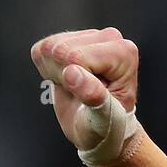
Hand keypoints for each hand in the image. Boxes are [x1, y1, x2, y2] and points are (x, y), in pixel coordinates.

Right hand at [30, 27, 139, 149]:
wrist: (100, 130)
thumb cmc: (106, 127)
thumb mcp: (102, 120)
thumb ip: (92, 96)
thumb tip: (71, 72)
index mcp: (124, 52)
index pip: (76, 58)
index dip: (75, 83)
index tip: (92, 97)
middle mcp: (110, 37)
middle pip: (61, 49)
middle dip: (64, 77)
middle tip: (82, 94)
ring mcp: (90, 36)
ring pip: (49, 47)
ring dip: (56, 74)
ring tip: (76, 88)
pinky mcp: (70, 39)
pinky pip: (41, 49)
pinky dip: (48, 70)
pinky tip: (67, 81)